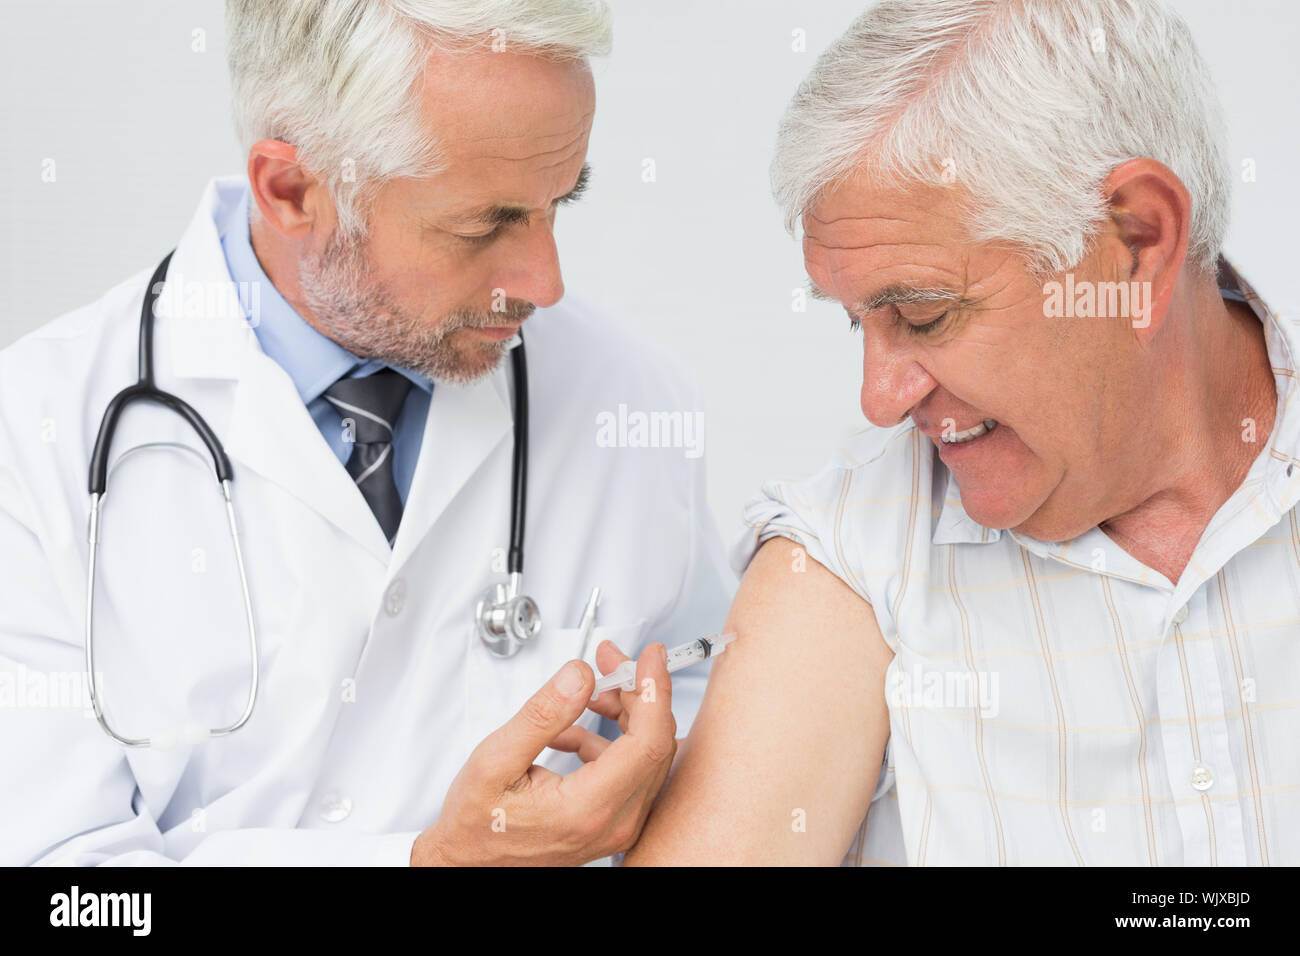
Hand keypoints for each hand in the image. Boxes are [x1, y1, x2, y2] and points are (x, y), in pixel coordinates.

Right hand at [410, 643, 676, 865]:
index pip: (648, 741)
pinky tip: (573, 730)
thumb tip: (580, 675)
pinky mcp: (613, 822)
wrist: (467, 865)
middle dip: (638, 691)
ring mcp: (618, 826)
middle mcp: (615, 822)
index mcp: (589, 808)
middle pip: (655, 743)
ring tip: (588, 691)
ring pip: (647, 755)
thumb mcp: (495, 759)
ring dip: (626, 713)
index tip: (649, 655)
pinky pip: (632, 770)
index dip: (653, 690)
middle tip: (610, 660)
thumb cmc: (476, 824)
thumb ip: (543, 714)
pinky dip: (611, 739)